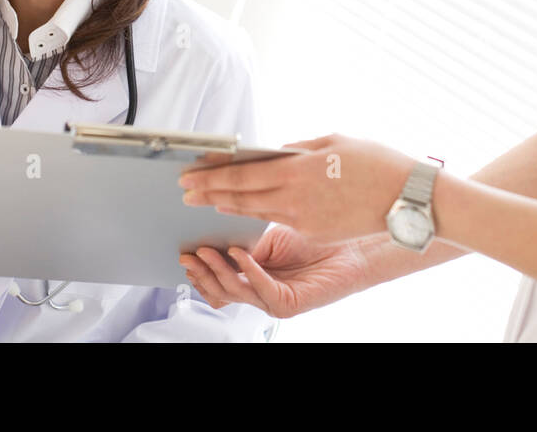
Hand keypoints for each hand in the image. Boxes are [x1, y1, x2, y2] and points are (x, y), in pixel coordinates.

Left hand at [179, 133, 416, 242]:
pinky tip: (243, 210)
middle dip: (209, 192)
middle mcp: (296, 198)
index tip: (190, 173)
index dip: (212, 175)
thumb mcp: (335, 141)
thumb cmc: (376, 162)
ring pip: (255, 211)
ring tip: (206, 200)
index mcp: (299, 170)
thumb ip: (299, 148)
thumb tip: (275, 153)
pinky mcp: (315, 232)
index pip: (242, 174)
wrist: (407, 198)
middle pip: (241, 196)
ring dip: (228, 205)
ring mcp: (304, 219)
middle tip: (186, 190)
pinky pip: (278, 221)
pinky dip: (255, 214)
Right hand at [179, 224, 372, 317]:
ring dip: (218, 271)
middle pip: (220, 291)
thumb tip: (213, 234)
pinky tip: (240, 253)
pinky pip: (260, 290)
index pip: (218, 280)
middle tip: (189, 255)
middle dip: (201, 273)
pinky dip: (247, 270)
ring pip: (235, 293)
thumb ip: (245, 240)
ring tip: (208, 252)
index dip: (199, 269)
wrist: (352, 246)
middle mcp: (260, 291)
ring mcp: (273, 300)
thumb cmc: (318, 238)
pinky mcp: (288, 304)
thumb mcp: (271, 235)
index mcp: (253, 275)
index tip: (185, 251)